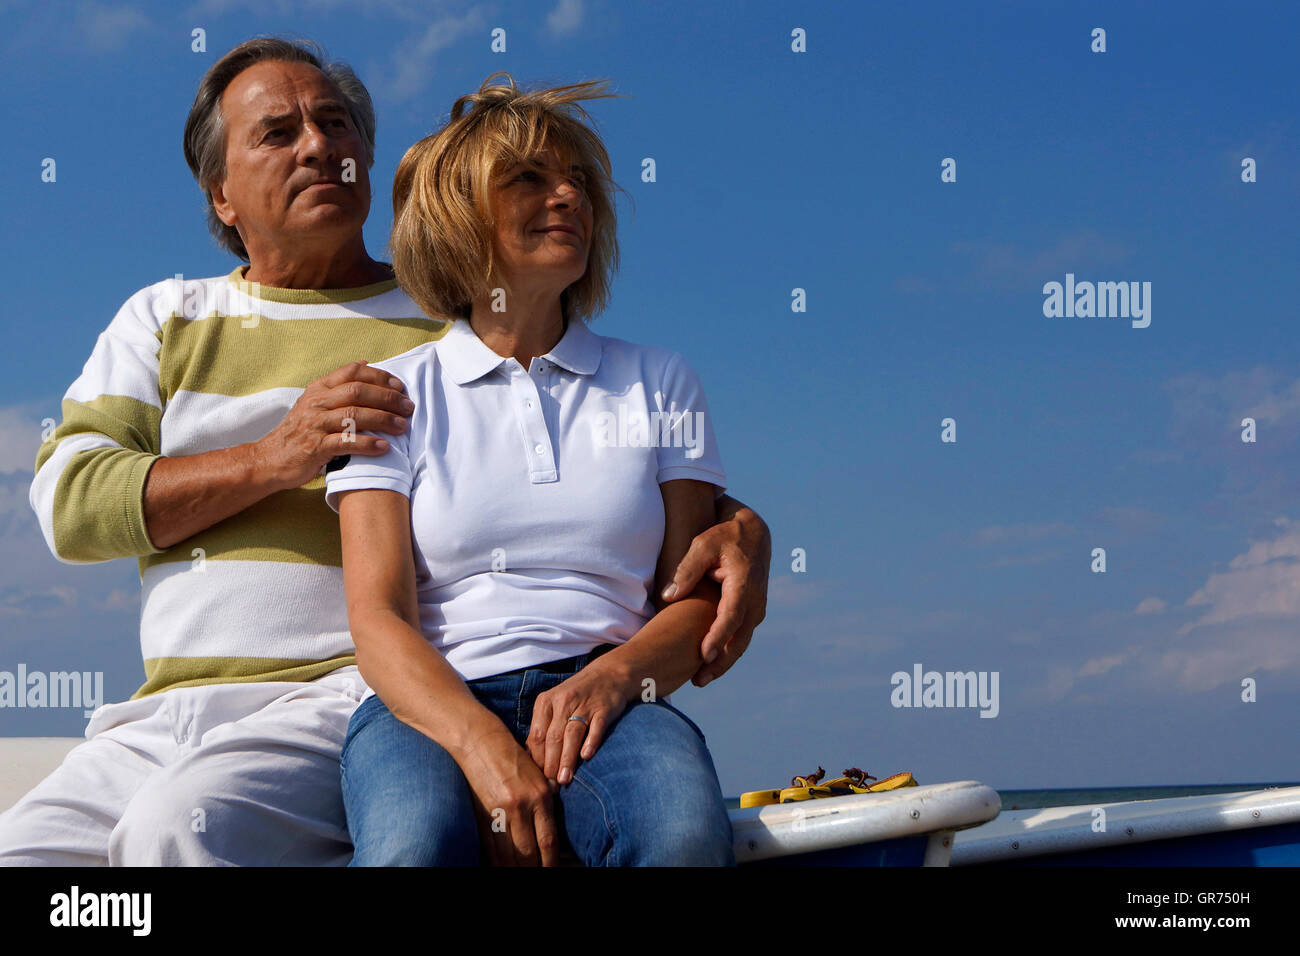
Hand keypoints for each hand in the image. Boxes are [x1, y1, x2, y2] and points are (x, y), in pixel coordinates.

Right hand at [252, 361, 412, 491]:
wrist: (270, 459)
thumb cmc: (300, 431)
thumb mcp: (314, 402)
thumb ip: (338, 384)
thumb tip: (366, 363)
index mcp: (319, 389)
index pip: (353, 372)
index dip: (380, 376)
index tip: (400, 386)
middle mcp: (317, 402)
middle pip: (358, 392)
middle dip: (388, 398)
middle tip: (409, 408)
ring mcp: (315, 424)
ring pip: (354, 415)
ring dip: (383, 420)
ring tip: (402, 427)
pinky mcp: (315, 447)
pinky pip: (346, 442)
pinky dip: (368, 444)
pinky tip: (384, 447)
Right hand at [458, 726, 560, 866]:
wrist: (481, 742)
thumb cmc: (512, 756)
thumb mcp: (537, 773)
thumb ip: (547, 797)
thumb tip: (553, 823)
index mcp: (540, 796)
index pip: (548, 841)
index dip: (551, 863)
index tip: (553, 871)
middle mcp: (521, 807)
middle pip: (528, 854)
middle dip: (533, 869)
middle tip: (538, 873)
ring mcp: (499, 813)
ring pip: (508, 855)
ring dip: (514, 868)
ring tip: (519, 872)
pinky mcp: (482, 814)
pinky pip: (490, 847)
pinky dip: (496, 860)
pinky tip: (502, 866)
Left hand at [526, 663, 630, 786]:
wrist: (609, 675)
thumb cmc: (577, 696)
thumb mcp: (555, 706)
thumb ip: (544, 729)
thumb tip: (532, 760)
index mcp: (545, 702)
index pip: (536, 736)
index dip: (537, 760)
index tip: (539, 781)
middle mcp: (562, 702)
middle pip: (552, 737)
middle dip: (550, 764)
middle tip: (551, 787)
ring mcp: (584, 704)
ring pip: (571, 734)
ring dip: (567, 759)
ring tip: (564, 779)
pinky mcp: (603, 708)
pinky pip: (596, 726)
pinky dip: (591, 741)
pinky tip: (586, 756)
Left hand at [662, 505, 769, 686]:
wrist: (753, 534)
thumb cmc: (723, 538)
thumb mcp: (703, 546)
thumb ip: (686, 570)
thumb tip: (668, 597)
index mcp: (744, 584)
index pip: (731, 616)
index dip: (718, 637)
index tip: (704, 656)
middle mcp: (755, 601)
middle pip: (739, 639)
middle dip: (721, 662)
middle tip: (698, 680)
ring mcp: (756, 609)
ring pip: (741, 643)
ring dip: (724, 663)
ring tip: (700, 679)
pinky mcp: (752, 614)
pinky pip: (740, 637)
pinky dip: (727, 653)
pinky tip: (709, 665)